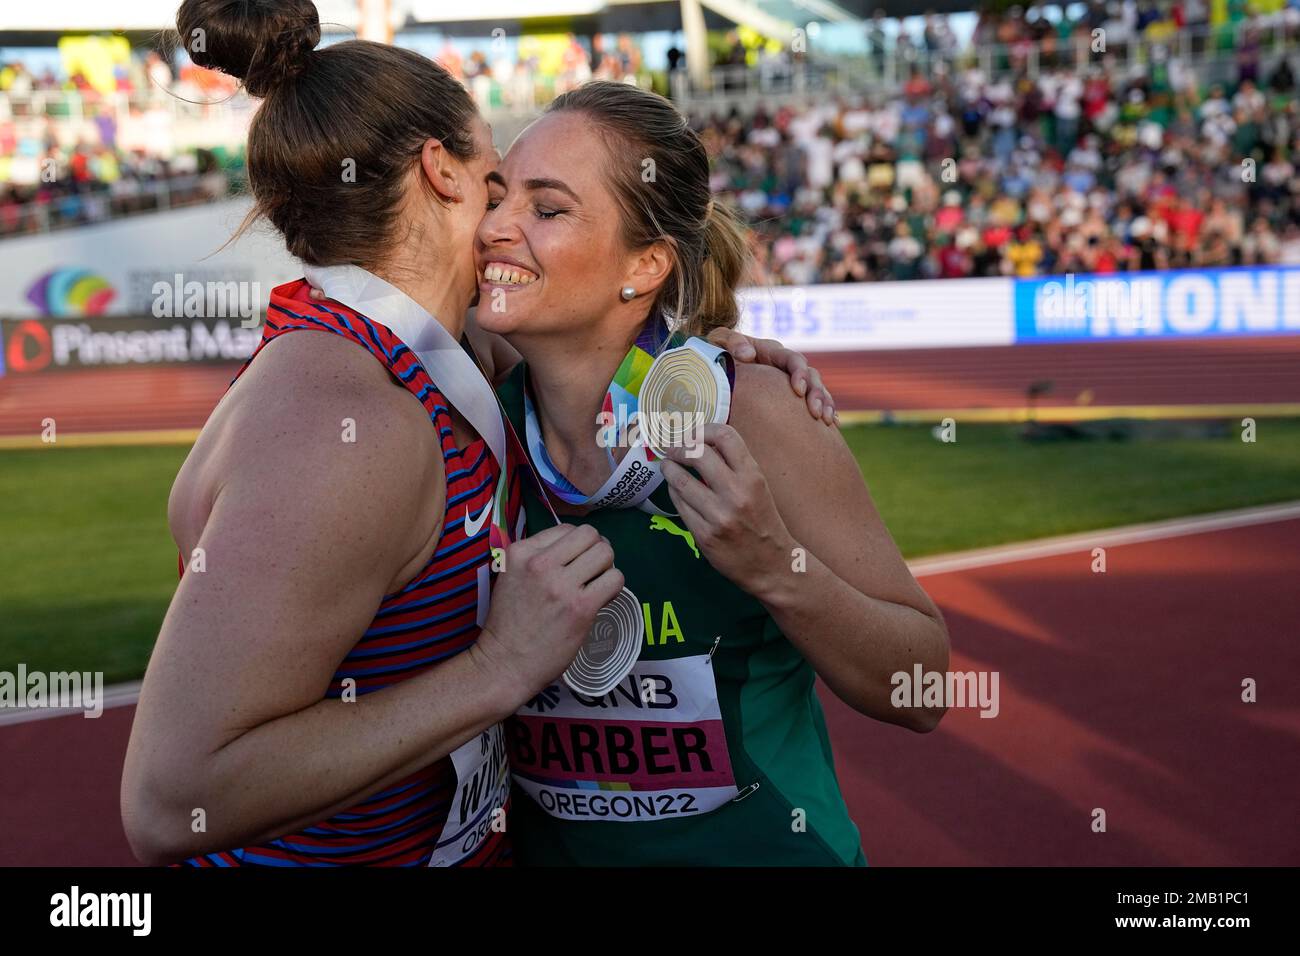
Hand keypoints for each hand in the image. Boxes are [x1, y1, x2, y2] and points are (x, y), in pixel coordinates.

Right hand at [473, 524, 623, 703]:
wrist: (505, 663)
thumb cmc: (509, 623)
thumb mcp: (510, 576)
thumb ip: (536, 557)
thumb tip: (574, 548)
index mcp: (521, 552)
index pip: (565, 529)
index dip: (576, 544)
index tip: (575, 562)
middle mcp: (540, 564)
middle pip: (589, 535)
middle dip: (596, 549)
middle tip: (593, 569)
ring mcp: (561, 585)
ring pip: (605, 553)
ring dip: (607, 567)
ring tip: (598, 582)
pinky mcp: (580, 607)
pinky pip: (615, 580)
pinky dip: (614, 586)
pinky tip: (602, 598)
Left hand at [659, 423, 796, 599]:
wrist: (773, 565)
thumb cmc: (764, 522)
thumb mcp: (758, 488)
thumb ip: (734, 466)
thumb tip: (700, 443)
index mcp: (753, 476)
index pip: (725, 436)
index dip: (703, 429)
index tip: (693, 433)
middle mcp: (736, 493)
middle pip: (696, 453)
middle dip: (678, 448)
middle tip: (672, 450)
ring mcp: (719, 515)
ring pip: (680, 480)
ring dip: (669, 469)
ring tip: (667, 466)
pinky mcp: (705, 535)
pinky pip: (680, 506)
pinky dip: (674, 493)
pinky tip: (676, 491)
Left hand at [707, 327, 836, 426]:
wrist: (716, 368)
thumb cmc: (717, 353)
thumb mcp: (719, 342)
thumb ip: (732, 342)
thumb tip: (748, 355)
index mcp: (772, 352)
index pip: (793, 359)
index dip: (799, 373)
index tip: (797, 389)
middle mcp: (786, 366)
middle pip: (811, 376)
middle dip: (816, 392)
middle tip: (815, 411)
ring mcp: (792, 382)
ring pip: (817, 389)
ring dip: (825, 403)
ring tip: (827, 419)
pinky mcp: (793, 397)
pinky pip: (815, 402)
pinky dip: (826, 410)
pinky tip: (834, 424)